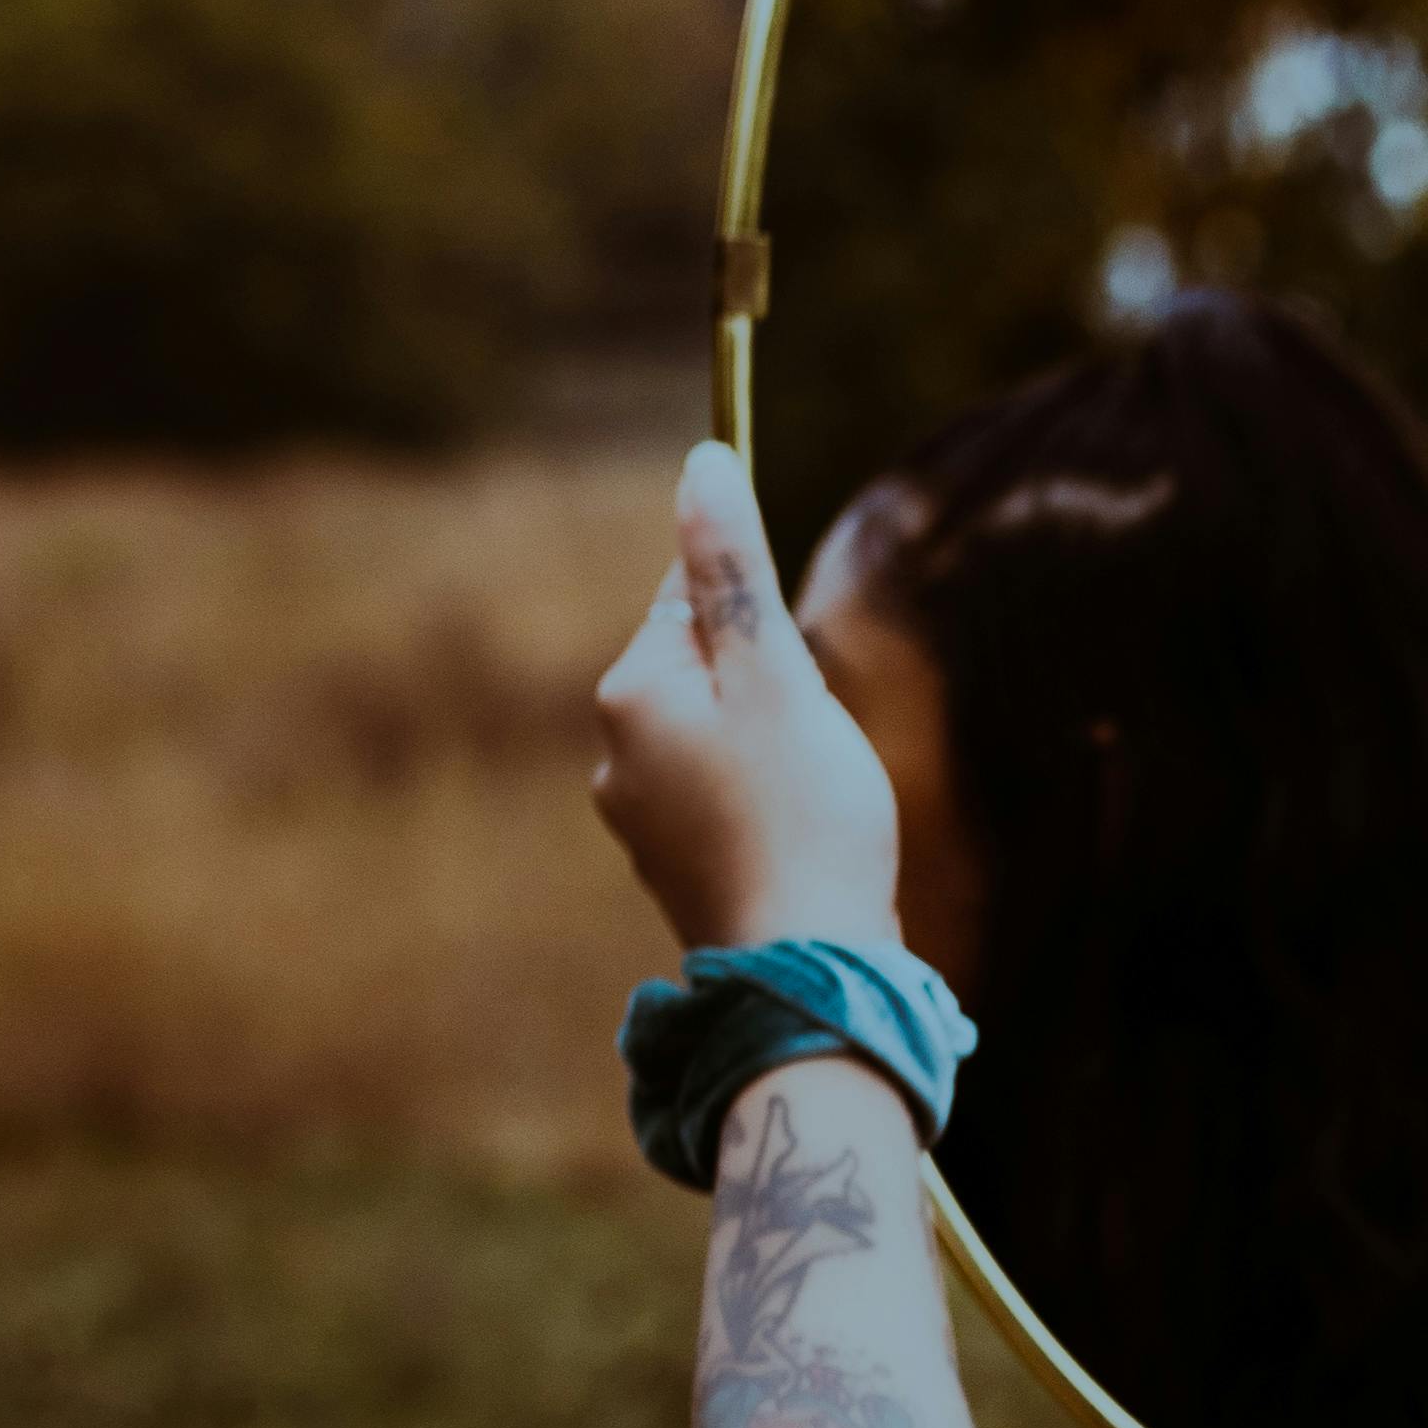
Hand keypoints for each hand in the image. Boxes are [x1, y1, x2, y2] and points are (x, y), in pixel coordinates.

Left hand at [591, 443, 909, 960]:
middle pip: (706, 667)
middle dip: (771, 687)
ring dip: (773, 748)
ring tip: (810, 799)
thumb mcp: (776, 674)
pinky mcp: (672, 866)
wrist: (807, 965)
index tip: (797, 671)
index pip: (690, 594)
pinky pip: (721, 797)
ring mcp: (638, 817)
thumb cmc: (804, 815)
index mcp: (631, 689)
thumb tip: (702, 462)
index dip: (762, 619)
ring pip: (718, 735)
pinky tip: (798, 840)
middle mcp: (615, 750)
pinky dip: (764, 804)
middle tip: (813, 746)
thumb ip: (733, 570)